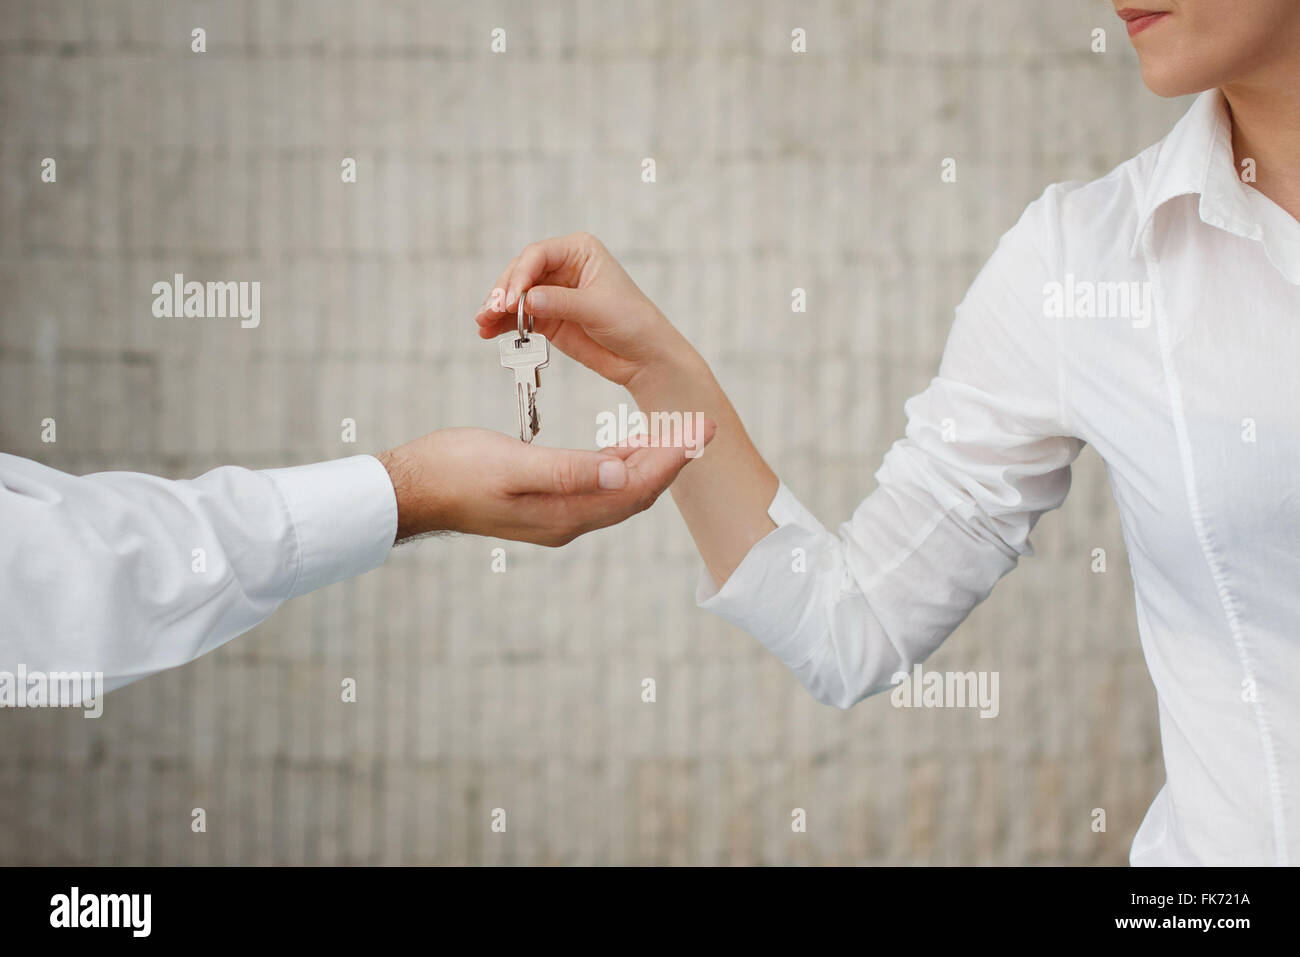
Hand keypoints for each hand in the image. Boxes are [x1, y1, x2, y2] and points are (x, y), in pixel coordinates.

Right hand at [375, 426, 713, 545]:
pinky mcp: (545, 503)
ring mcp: (557, 515)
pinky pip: (598, 487)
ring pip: (620, 491)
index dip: (671, 459)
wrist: (411, 490)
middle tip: (702, 427)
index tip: (699, 431)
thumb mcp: (510, 465)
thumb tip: (620, 475)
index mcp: (564, 512)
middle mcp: (568, 520)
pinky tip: (629, 447)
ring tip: (679, 434)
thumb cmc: (453, 471)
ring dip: (651, 462)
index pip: (634, 487)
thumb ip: (567, 472)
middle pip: (636, 492)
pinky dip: (620, 465)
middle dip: (672, 459)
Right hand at [473, 232, 696, 390]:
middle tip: (491, 312)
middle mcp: (562, 267)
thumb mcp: (596, 308)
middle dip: (503, 292)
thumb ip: (559, 303)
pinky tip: (489, 332)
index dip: (520, 275)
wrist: (643, 356)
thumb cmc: (631, 321)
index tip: (511, 299)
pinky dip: (503, 324)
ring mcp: (552, 293)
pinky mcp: (547, 318)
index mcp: (578, 251)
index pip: (538, 255)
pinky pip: (518, 317)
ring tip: (482, 324)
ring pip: (515, 295)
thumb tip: (525, 301)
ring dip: (496, 309)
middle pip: (520, 273)